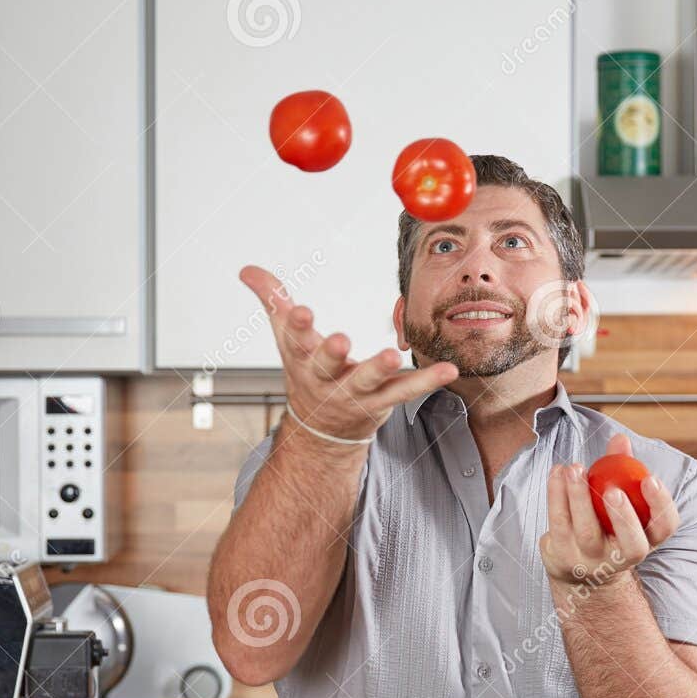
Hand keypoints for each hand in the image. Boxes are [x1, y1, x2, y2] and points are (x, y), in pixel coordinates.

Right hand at [241, 266, 457, 442]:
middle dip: (331, 354)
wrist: (322, 428)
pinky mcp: (382, 402)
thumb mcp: (286, 337)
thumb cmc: (307, 371)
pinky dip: (428, 381)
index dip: (297, 325)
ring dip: (379, 369)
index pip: (296, 340)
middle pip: (326, 366)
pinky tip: (450, 370)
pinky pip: (406, 391)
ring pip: (367, 382)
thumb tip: (246, 268)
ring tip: (392, 355)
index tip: (301, 310)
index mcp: (303, 359)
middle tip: (340, 341)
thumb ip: (272, 300)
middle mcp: (327, 379)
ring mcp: (356, 393)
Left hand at [539, 434, 678, 585]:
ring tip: (575, 468)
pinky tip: (557, 471)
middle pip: (632, 543)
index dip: (661, 505)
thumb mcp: (619, 499)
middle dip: (624, 515)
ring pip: (587, 531)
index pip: (664, 527)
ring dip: (580, 496)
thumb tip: (620, 439)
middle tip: (614, 489)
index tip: (650, 478)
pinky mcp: (564, 555)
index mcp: (646, 539)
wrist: (576, 567)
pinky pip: (560, 523)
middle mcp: (623, 557)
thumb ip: (622, 468)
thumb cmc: (605, 523)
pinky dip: (556, 494)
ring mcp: (593, 560)